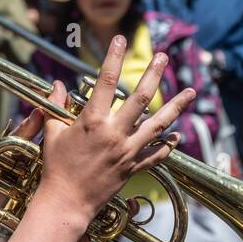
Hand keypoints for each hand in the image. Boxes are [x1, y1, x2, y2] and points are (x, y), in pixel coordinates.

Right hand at [35, 37, 194, 223]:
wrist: (67, 201)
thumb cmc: (55, 167)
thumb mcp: (52, 134)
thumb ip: (55, 108)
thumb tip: (56, 86)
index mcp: (92, 121)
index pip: (106, 81)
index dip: (114, 57)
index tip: (120, 40)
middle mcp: (114, 133)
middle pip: (141, 97)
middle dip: (154, 74)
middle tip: (163, 56)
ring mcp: (127, 151)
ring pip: (158, 124)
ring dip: (176, 106)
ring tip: (191, 91)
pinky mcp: (133, 167)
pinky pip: (157, 154)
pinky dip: (169, 145)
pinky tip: (177, 135)